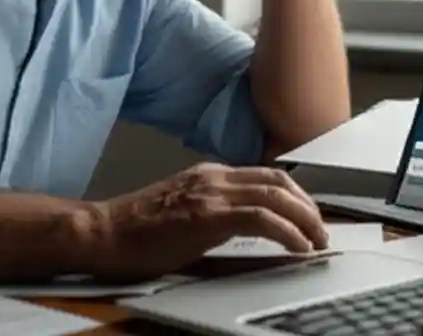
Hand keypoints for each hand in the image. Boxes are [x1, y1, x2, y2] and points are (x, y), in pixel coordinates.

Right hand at [88, 162, 328, 280]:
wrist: (102, 232)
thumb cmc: (134, 230)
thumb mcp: (184, 213)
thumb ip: (216, 215)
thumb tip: (252, 236)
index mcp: (209, 175)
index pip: (266, 176)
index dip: (295, 196)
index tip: (308, 218)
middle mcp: (214, 177)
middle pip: (279, 181)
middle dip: (308, 206)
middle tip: (320, 231)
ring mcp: (211, 193)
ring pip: (277, 196)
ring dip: (305, 220)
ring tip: (316, 241)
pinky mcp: (208, 216)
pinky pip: (262, 219)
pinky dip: (288, 232)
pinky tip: (297, 247)